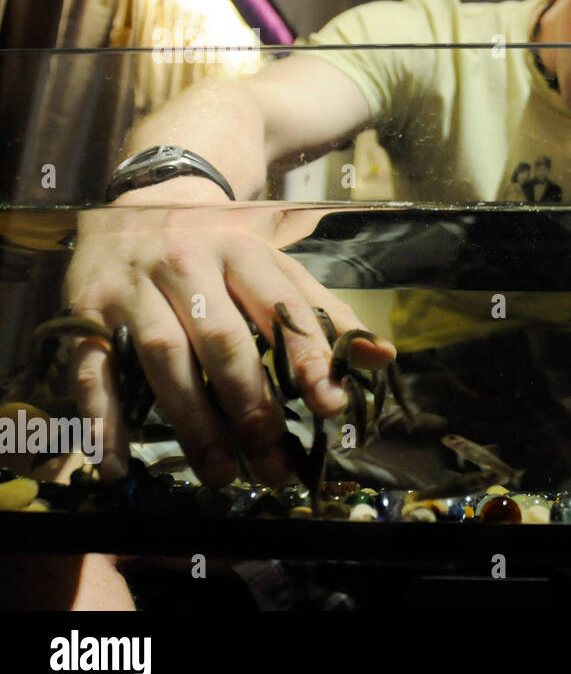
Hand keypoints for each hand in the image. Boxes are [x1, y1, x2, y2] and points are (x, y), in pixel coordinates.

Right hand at [62, 180, 393, 483]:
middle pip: (223, 339)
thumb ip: (325, 316)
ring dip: (193, 422)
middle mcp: (188, 262)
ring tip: (222, 472)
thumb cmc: (224, 253)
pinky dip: (102, 419)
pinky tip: (118, 463)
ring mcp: (133, 285)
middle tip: (272, 460)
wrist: (146, 200)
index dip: (307, 358)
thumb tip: (383, 357)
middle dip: (250, 405)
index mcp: (245, 252)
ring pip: (163, 356)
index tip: (328, 406)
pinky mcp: (85, 310)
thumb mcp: (276, 270)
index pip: (281, 308)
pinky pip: (92, 368)